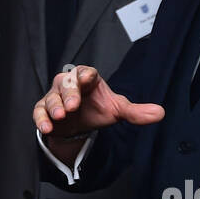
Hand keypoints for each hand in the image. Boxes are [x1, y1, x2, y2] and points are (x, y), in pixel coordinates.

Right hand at [33, 65, 164, 137]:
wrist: (78, 124)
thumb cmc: (97, 109)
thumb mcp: (117, 109)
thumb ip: (135, 111)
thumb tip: (160, 113)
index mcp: (87, 78)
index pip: (85, 72)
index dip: (85, 74)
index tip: (87, 78)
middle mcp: (69, 85)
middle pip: (66, 83)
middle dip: (69, 94)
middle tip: (72, 106)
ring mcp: (55, 97)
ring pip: (52, 98)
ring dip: (55, 107)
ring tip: (61, 116)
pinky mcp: (44, 110)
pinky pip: (39, 111)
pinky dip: (41, 118)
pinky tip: (46, 127)